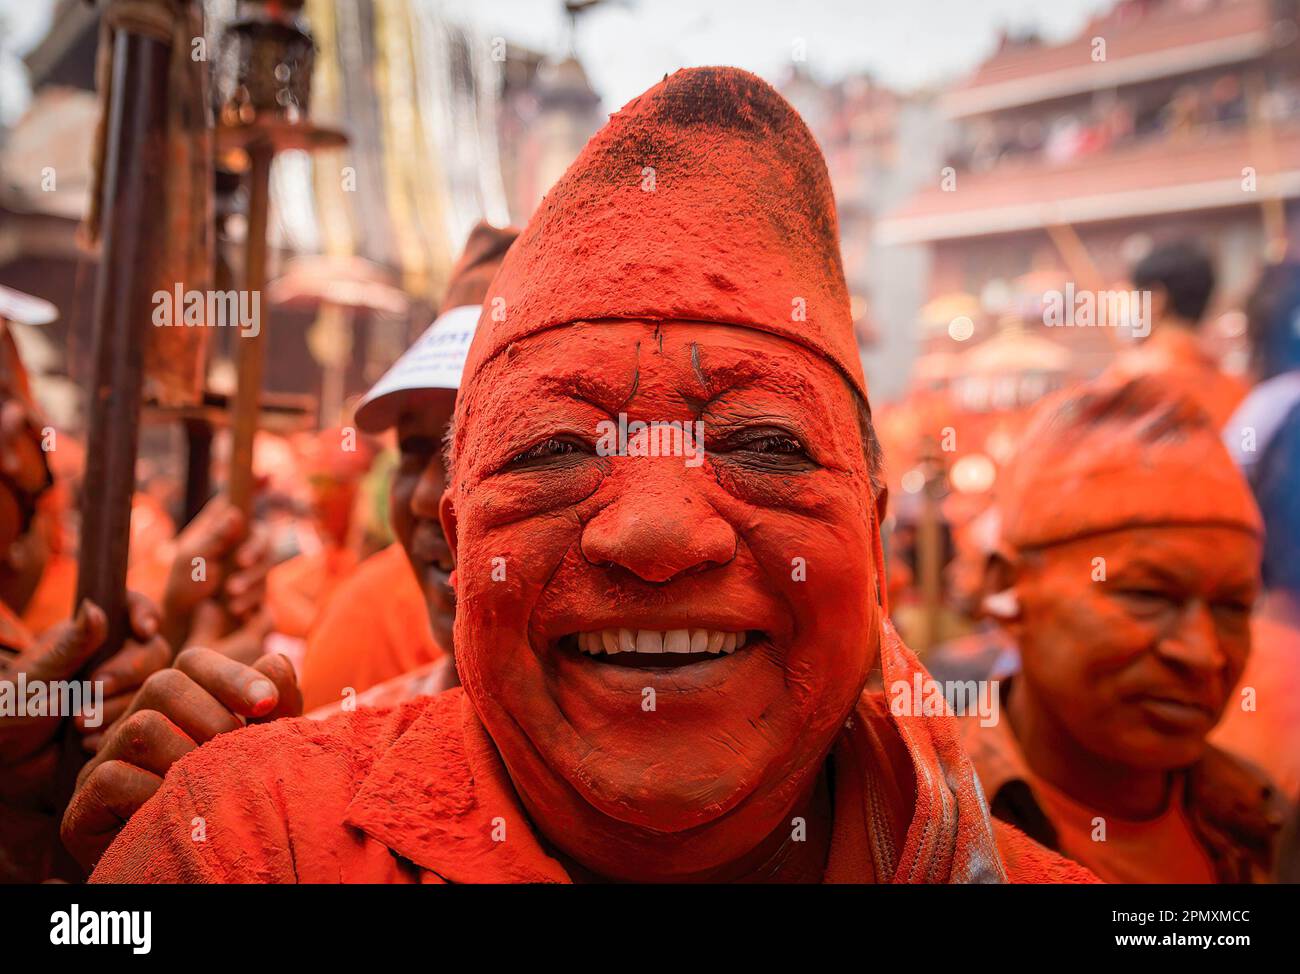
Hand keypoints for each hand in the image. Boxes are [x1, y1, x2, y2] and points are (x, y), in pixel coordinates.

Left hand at [0, 594, 167, 807]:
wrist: (3, 763)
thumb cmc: (10, 709)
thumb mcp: (40, 674)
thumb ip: (73, 643)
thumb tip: (94, 607)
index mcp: (92, 637)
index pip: (133, 609)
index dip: (146, 614)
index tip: (143, 631)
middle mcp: (114, 660)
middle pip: (154, 651)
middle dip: (126, 674)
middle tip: (92, 691)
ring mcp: (124, 694)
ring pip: (151, 690)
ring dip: (116, 709)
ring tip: (77, 725)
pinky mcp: (126, 724)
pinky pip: (144, 724)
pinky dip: (118, 732)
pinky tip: (88, 743)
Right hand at [60, 647, 301, 870]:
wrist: (207, 873)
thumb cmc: (239, 804)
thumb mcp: (266, 750)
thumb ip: (277, 706)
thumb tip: (275, 661)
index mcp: (177, 706)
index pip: (193, 663)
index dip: (232, 676)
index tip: (269, 704)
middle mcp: (135, 725)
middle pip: (164, 684)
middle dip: (214, 716)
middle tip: (236, 753)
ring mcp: (104, 763)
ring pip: (142, 727)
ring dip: (189, 757)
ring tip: (209, 788)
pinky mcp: (82, 806)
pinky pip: (114, 777)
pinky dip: (154, 794)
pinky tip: (175, 813)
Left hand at [161, 495, 269, 648]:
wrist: (186, 620)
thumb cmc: (183, 583)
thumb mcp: (192, 558)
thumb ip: (214, 538)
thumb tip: (235, 514)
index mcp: (220, 525)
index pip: (239, 499)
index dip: (254, 485)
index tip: (266, 475)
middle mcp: (239, 540)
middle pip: (263, 534)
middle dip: (255, 550)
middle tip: (241, 562)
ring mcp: (250, 563)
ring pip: (267, 564)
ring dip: (251, 579)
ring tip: (230, 595)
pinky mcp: (256, 586)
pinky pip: (265, 589)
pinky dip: (251, 598)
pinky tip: (236, 609)